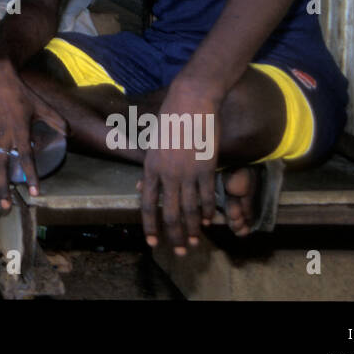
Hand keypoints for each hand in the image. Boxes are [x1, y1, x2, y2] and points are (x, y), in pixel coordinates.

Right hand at [0, 59, 63, 209]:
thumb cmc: (21, 93)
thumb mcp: (42, 105)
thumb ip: (56, 121)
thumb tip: (70, 134)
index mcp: (20, 130)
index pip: (26, 158)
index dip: (31, 176)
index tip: (34, 192)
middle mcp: (3, 135)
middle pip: (2, 167)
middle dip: (3, 188)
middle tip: (7, 206)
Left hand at [138, 86, 219, 255]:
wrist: (192, 102)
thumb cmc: (170, 119)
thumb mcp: (153, 143)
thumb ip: (149, 168)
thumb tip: (142, 187)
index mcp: (150, 167)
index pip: (147, 204)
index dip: (150, 225)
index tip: (152, 242)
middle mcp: (167, 174)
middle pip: (169, 213)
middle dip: (174, 235)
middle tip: (179, 251)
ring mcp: (188, 172)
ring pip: (190, 209)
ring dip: (193, 229)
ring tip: (195, 243)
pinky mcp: (206, 168)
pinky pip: (208, 196)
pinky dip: (209, 211)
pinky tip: (210, 221)